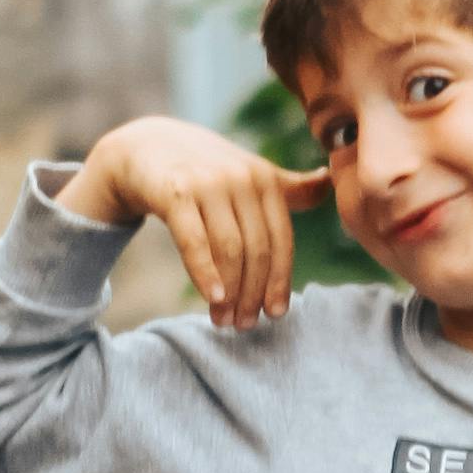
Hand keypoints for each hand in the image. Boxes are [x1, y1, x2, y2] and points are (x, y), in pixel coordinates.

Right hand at [64, 117, 330, 327]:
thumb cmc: (202, 168)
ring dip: (230, 292)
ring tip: (223, 321)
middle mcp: (241, 179)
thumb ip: (286, 186)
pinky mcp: (174, 191)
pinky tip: (212, 298)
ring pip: (229, 249)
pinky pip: (194, 239)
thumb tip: (328, 184)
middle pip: (257, 249)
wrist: (144, 147)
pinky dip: (205, 272)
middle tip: (245, 325)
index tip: (276, 313)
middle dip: (253, 293)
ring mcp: (208, 184)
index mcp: (265, 179)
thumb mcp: (248, 172)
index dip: (280, 281)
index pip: (281, 240)